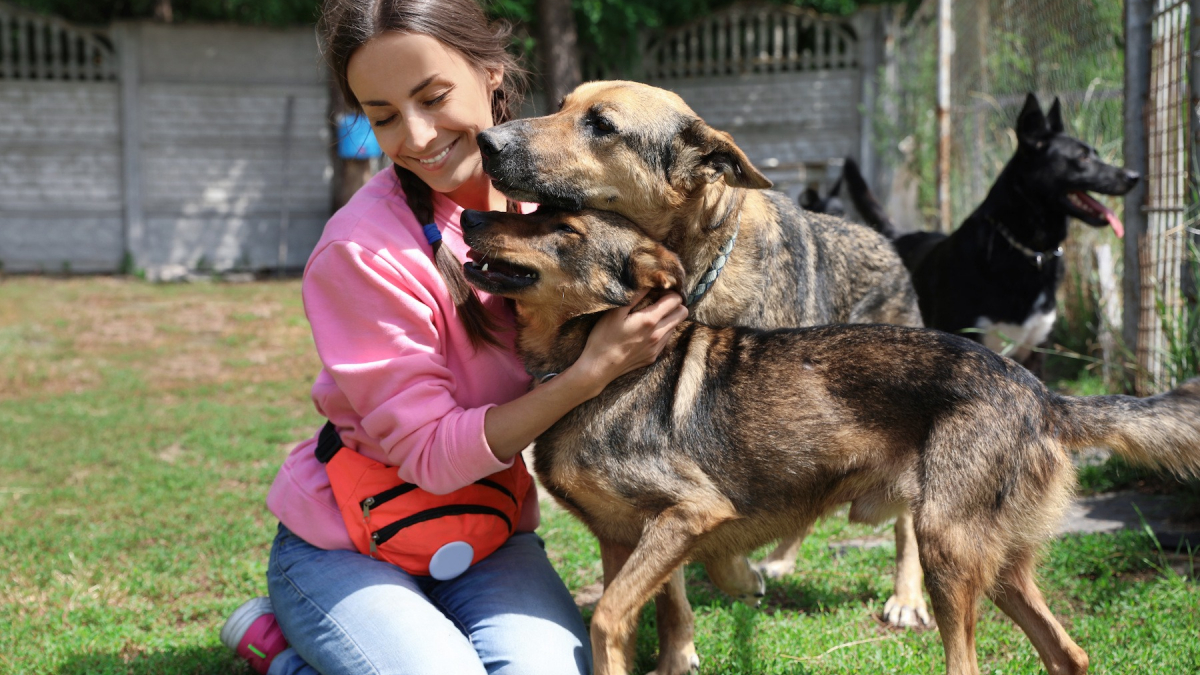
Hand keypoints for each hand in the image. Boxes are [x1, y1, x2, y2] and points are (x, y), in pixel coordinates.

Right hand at [573, 290, 687, 393]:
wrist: (599, 368)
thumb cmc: (604, 337)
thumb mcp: (615, 312)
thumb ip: (635, 296)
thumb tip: (648, 282)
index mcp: (649, 320)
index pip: (675, 300)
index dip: (669, 292)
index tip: (658, 291)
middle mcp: (658, 334)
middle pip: (682, 313)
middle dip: (674, 304)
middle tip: (659, 301)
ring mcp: (657, 347)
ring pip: (674, 326)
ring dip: (668, 318)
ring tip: (650, 316)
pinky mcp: (653, 356)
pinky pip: (665, 339)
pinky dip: (660, 331)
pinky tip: (644, 331)